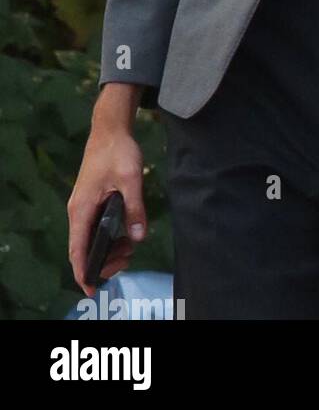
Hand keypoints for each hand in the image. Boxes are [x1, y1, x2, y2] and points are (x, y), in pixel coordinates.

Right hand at [67, 116, 147, 294]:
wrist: (110, 129)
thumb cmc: (118, 151)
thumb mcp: (131, 178)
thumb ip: (135, 208)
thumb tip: (139, 237)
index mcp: (81, 210)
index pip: (77, 250)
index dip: (84, 272)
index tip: (92, 290)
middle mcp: (77, 212)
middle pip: (81, 249)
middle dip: (101, 262)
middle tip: (127, 261)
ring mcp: (82, 207)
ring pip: (88, 239)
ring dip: (106, 249)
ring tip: (129, 249)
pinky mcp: (90, 202)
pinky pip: (93, 229)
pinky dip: (106, 238)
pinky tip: (126, 236)